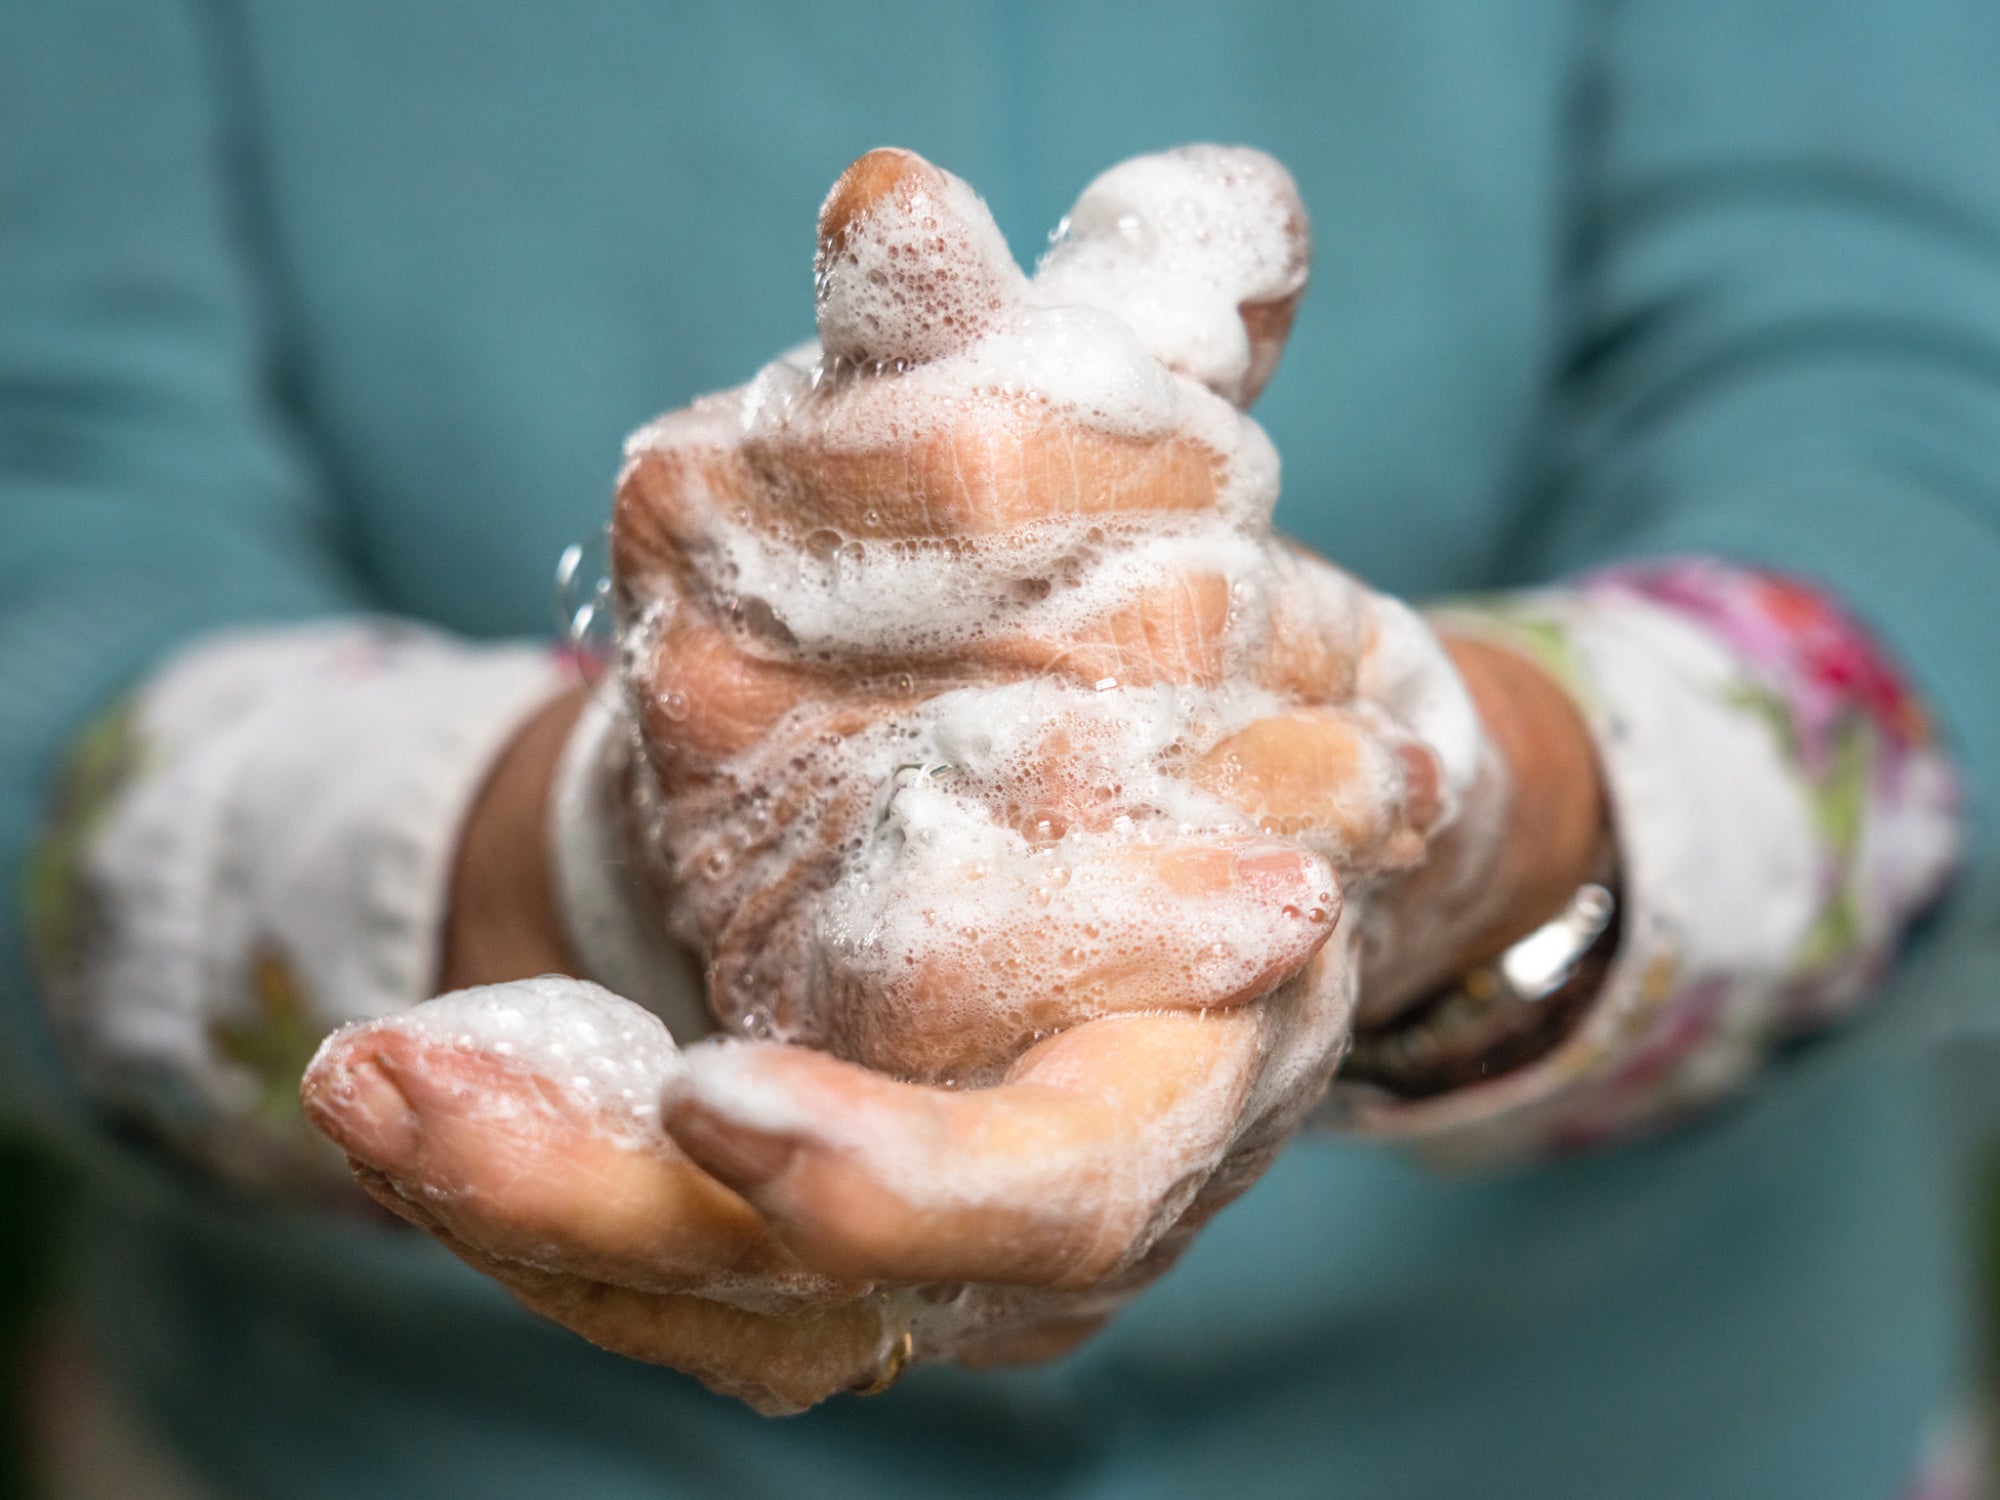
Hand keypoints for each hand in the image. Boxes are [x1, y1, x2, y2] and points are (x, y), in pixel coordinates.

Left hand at [306, 145, 1586, 1411]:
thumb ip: (1027, 377)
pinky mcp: (835, 1207)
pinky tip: (409, 1086)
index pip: (1082, 1163)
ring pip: (747, 1308)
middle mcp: (1085, 1156)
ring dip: (543, 1214)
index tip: (715, 1103)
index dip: (922, 1173)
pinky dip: (540, 1199)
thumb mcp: (1113, 504)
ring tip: (370, 1081)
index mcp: (1201, 1022)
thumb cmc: (1175, 647)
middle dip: (647, 1219)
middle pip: (872, 1294)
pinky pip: (675, 1266)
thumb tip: (888, 216)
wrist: (1190, 794)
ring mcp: (956, 1207)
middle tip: (422, 1107)